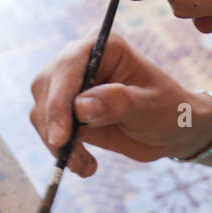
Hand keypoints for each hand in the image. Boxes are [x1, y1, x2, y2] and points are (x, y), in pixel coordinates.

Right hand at [29, 32, 211, 176]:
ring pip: (41, 111)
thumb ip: (118, 103)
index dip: (58, 101)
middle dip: (53, 126)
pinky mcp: (66, 111)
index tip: (62, 137)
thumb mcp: (150, 106)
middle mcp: (80, 59)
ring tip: (86, 166)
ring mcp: (69, 85)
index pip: (67, 67)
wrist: (171, 130)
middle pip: (45, 87)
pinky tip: (84, 166)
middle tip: (73, 158)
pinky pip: (48, 130)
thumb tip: (80, 107)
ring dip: (58, 144)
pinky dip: (61, 151)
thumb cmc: (167, 110)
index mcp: (103, 46)